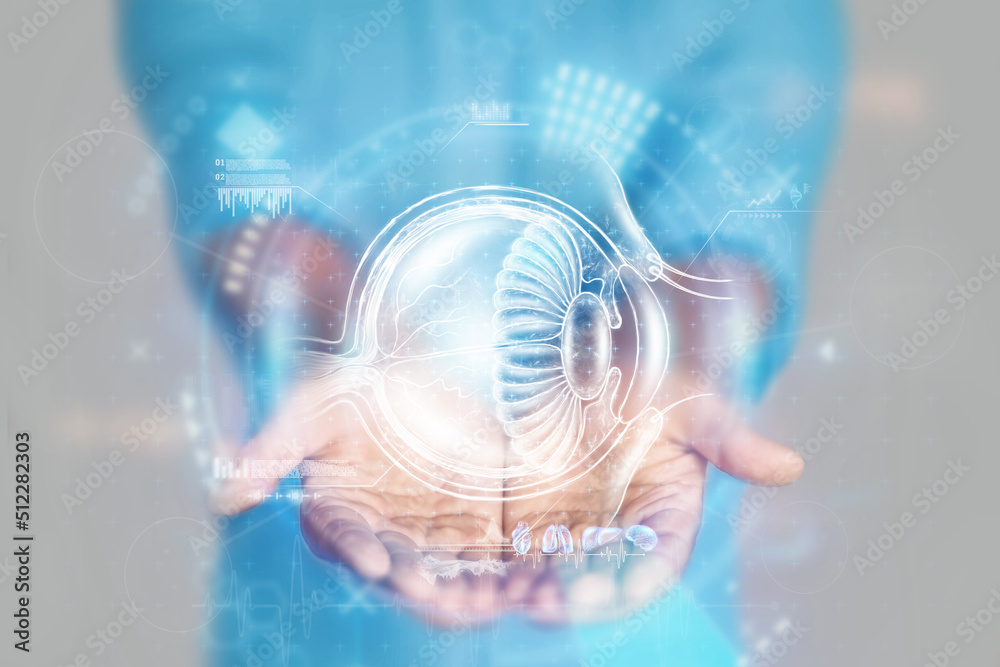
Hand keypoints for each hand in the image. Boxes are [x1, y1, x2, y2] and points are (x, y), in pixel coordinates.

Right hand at [211, 388, 507, 624]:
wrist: (412, 370)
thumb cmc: (356, 385)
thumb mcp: (315, 403)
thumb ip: (274, 446)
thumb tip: (224, 496)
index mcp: (339, 516)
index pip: (348, 542)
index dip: (364, 554)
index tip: (385, 564)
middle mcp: (385, 538)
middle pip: (408, 577)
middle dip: (433, 592)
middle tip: (460, 599)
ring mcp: (433, 539)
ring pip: (457, 581)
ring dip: (483, 596)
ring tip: (508, 598)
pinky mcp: (477, 531)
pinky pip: (498, 564)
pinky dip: (520, 578)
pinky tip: (546, 584)